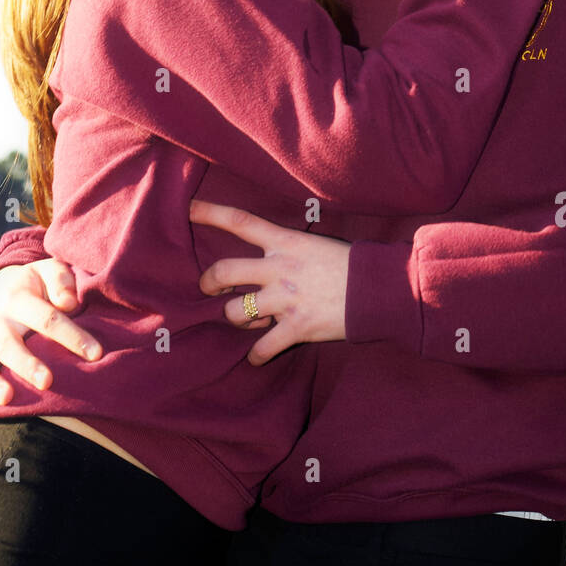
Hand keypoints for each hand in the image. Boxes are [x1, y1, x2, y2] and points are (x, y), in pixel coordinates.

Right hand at [0, 259, 101, 405]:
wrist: (2, 285)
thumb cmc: (38, 282)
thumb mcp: (50, 271)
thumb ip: (61, 281)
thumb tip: (69, 303)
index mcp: (20, 297)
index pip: (48, 319)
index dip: (72, 336)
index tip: (96, 354)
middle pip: (10, 344)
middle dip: (27, 365)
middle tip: (47, 382)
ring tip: (7, 399)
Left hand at [192, 200, 349, 364]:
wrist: (379, 288)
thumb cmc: (347, 264)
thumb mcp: (313, 245)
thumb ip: (283, 252)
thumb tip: (257, 266)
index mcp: (285, 241)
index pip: (240, 221)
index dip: (209, 212)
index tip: (186, 208)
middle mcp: (279, 267)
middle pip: (223, 271)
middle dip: (208, 283)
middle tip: (211, 289)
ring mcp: (286, 298)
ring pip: (236, 312)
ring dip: (236, 319)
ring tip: (249, 321)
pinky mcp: (297, 327)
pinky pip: (262, 347)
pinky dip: (256, 356)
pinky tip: (257, 357)